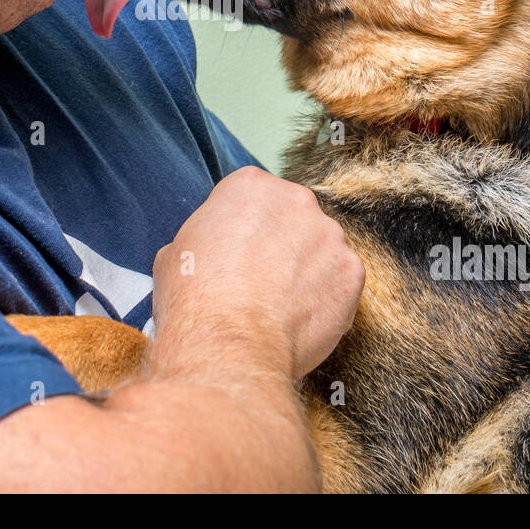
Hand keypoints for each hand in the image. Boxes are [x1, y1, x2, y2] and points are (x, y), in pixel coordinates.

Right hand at [151, 166, 364, 380]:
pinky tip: (300, 319)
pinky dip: (326, 300)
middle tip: (261, 280)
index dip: (244, 228)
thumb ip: (206, 237)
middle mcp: (296, 200)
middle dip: (281, 244)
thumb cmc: (195, 297)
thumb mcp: (177, 251)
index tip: (238, 252)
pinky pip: (340, 283)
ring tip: (280, 306)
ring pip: (321, 249)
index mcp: (251, 185)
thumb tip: (211, 251)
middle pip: (293, 218)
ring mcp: (330, 235)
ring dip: (307, 271)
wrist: (228, 343)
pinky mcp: (352, 272)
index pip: (253, 196)